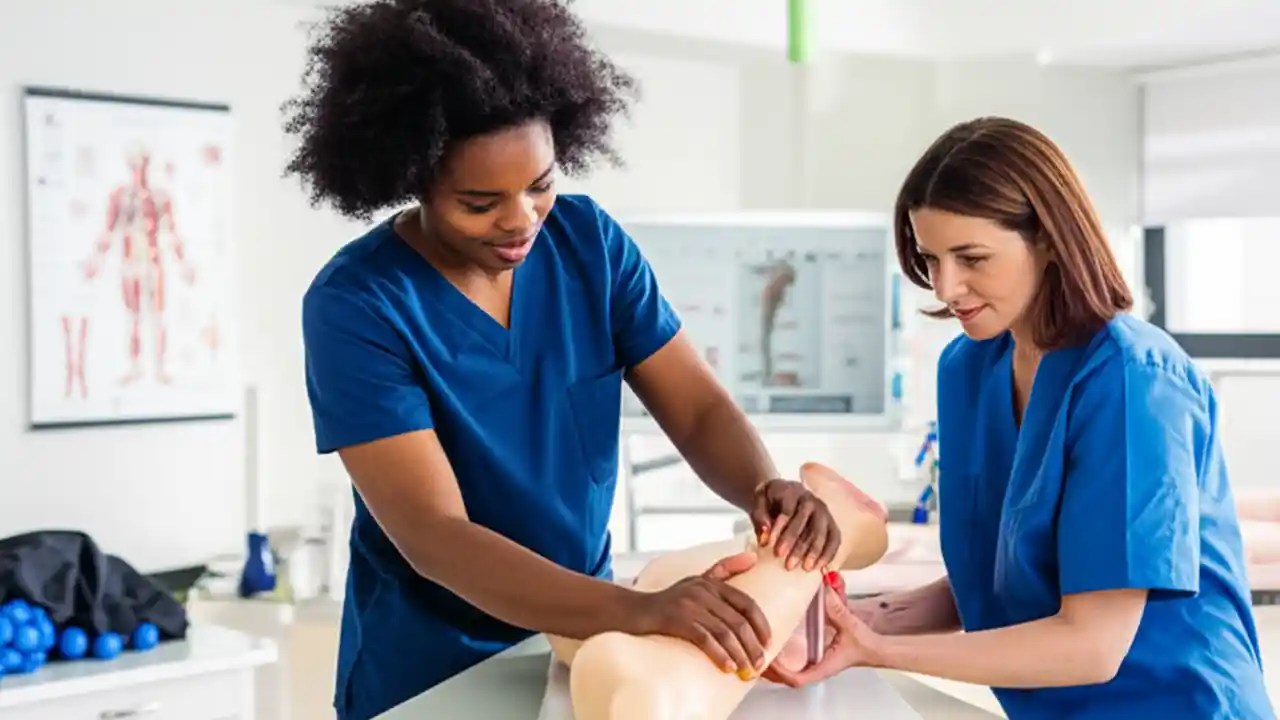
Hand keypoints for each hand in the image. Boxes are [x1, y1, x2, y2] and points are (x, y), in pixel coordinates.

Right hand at [627, 550, 771, 677]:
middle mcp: (702, 590)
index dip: (761, 624)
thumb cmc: (668, 601)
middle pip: (738, 621)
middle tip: (758, 666)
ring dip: (740, 655)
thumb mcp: (696, 580)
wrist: (632, 612)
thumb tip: (753, 557)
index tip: (768, 644)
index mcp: (711, 583)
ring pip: (724, 632)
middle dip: (752, 646)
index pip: (746, 602)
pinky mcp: (676, 619)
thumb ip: (724, 568)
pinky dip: (720, 655)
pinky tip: (728, 668)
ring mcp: (689, 604)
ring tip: (747, 671)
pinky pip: (705, 639)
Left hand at [751, 478, 841, 571]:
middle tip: (788, 565)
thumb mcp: (758, 502)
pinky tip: (821, 567)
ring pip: (823, 532)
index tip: (772, 547)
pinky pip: (835, 538)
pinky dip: (829, 553)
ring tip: (806, 568)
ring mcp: (823, 512)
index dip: (780, 530)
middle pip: (808, 524)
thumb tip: (765, 537)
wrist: (781, 493)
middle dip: (798, 546)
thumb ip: (760, 517)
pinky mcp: (831, 523)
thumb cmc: (769, 501)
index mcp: (791, 492)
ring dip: (815, 552)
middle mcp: (811, 500)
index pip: (788, 511)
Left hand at [765, 584, 882, 687]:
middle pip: (785, 678)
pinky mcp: (815, 658)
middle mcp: (816, 668)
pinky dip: (782, 658)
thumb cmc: (864, 643)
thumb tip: (823, 588)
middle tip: (756, 653)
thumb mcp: (849, 624)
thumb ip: (836, 607)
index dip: (780, 672)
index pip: (796, 679)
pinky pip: (794, 663)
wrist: (875, 648)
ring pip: (787, 672)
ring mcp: (814, 665)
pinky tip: (774, 645)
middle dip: (769, 670)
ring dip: (772, 665)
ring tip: (759, 649)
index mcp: (824, 666)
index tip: (770, 658)